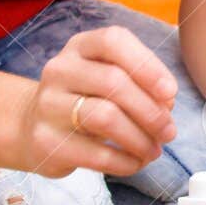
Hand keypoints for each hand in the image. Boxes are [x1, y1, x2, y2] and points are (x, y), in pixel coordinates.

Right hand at [12, 26, 177, 177]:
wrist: (34, 127)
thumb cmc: (86, 99)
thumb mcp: (109, 78)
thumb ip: (141, 81)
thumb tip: (167, 103)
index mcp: (81, 47)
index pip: (114, 41)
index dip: (148, 66)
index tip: (171, 93)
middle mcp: (60, 70)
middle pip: (114, 82)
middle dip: (151, 111)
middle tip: (169, 132)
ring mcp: (48, 105)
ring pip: (105, 117)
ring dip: (140, 139)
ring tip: (154, 150)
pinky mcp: (45, 141)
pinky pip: (95, 154)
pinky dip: (125, 162)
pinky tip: (135, 163)